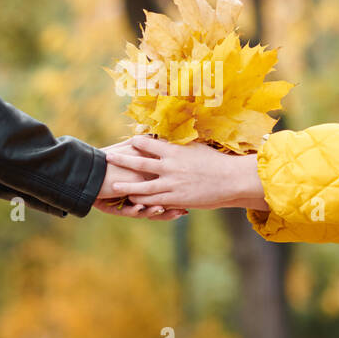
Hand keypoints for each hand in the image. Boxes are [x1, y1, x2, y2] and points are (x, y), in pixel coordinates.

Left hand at [102, 135, 268, 210]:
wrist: (231, 179)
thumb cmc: (216, 162)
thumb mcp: (197, 147)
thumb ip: (181, 144)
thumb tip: (172, 136)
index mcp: (174, 150)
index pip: (149, 143)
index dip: (136, 142)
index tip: (126, 141)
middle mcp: (170, 166)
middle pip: (139, 162)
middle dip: (122, 160)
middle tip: (107, 157)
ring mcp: (172, 183)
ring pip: (143, 185)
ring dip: (126, 185)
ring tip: (113, 185)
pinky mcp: (176, 198)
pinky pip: (155, 201)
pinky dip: (142, 201)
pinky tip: (132, 201)